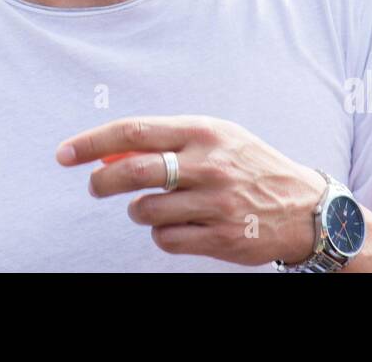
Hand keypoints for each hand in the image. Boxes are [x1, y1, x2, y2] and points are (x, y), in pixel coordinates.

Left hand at [55, 114, 331, 265]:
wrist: (305, 206)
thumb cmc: (249, 165)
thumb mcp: (216, 138)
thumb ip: (167, 141)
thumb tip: (109, 154)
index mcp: (204, 132)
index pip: (134, 132)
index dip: (93, 143)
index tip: (66, 153)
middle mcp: (209, 164)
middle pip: (133, 172)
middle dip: (101, 182)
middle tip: (95, 186)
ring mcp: (215, 202)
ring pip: (144, 210)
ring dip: (137, 210)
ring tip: (156, 206)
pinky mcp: (220, 237)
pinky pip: (164, 239)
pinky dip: (161, 234)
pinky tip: (179, 225)